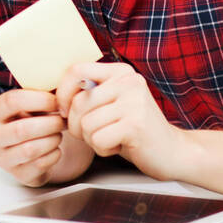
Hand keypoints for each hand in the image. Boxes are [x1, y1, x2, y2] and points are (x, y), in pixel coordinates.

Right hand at [0, 89, 69, 186]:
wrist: (28, 150)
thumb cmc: (30, 121)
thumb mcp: (29, 105)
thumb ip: (40, 94)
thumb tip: (64, 85)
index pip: (11, 101)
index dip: (38, 100)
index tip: (56, 101)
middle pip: (21, 129)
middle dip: (49, 123)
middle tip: (64, 120)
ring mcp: (2, 158)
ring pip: (31, 149)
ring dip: (52, 139)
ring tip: (59, 133)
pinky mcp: (18, 174)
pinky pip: (40, 165)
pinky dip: (54, 155)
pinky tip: (56, 148)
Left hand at [55, 62, 183, 180]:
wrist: (173, 152)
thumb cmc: (133, 129)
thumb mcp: (110, 103)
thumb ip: (88, 92)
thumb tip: (49, 94)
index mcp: (120, 72)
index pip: (75, 70)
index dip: (62, 94)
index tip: (64, 111)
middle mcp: (129, 81)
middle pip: (77, 103)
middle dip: (77, 125)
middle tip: (96, 133)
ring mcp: (134, 102)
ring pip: (85, 123)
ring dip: (92, 139)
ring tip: (112, 138)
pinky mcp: (136, 124)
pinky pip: (98, 139)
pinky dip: (103, 149)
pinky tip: (120, 146)